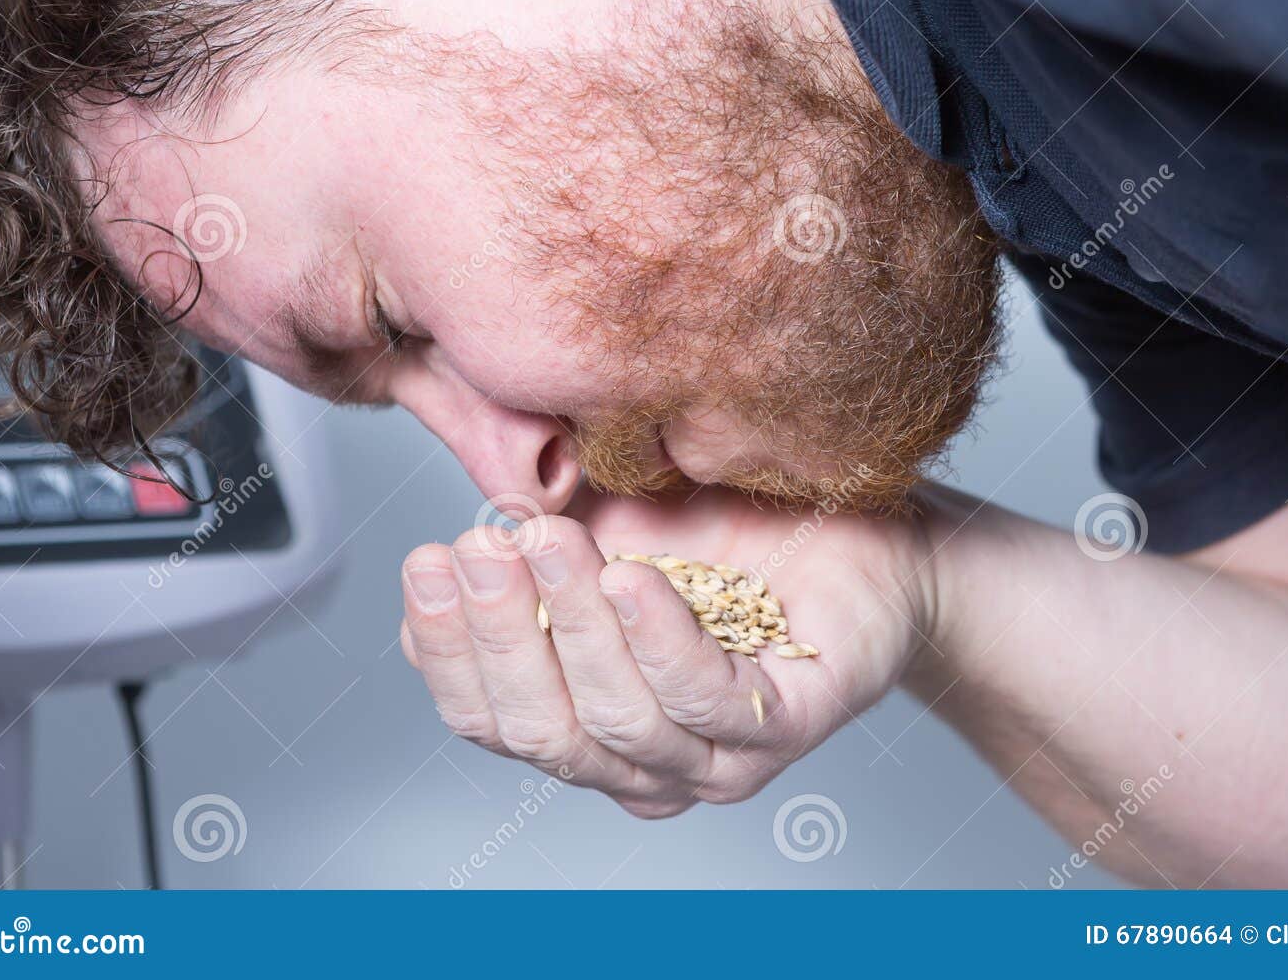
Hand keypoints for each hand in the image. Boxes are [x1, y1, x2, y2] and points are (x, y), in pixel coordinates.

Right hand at [398, 485, 938, 816]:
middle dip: (499, 637)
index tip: (426, 564)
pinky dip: (660, 640)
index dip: (448, 651)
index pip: (491, 717)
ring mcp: (716, 757)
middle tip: (480, 547)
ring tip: (552, 542)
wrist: (861, 529)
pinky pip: (709, 701)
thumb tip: (448, 544)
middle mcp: (643, 761)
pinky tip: (634, 579)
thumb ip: (531, 541)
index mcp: (585, 723)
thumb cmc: (726, 532)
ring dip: (571, 626)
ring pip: (617, 721)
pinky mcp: (786, 728)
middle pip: (543, 732)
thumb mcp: (604, 525)